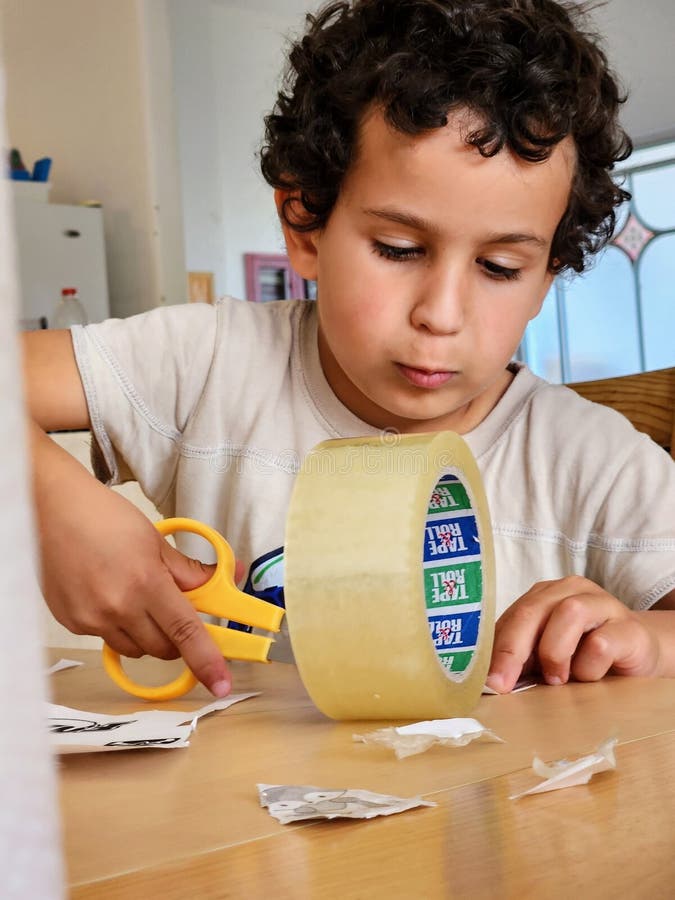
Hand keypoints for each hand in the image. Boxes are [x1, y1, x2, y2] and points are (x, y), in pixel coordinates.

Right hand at [36, 454, 234, 696]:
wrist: (55, 511)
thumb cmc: (105, 518)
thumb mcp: (156, 541)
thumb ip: (189, 571)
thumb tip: (221, 581)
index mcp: (146, 584)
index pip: (185, 632)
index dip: (207, 660)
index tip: (221, 684)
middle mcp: (118, 608)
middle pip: (163, 648)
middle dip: (177, 638)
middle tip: (175, 611)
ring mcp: (92, 619)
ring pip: (136, 649)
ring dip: (148, 635)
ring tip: (139, 599)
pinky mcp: (74, 622)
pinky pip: (108, 638)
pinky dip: (119, 626)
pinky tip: (112, 596)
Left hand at [485, 576, 661, 692]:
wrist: (638, 655)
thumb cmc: (584, 655)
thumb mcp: (547, 655)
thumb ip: (523, 659)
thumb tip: (491, 681)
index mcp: (545, 595)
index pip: (513, 615)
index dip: (496, 648)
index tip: (487, 681)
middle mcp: (572, 591)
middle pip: (533, 610)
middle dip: (513, 649)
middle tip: (505, 684)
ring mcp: (603, 604)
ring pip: (569, 614)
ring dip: (555, 653)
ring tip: (558, 679)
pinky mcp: (630, 628)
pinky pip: (602, 643)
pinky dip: (588, 667)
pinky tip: (590, 676)